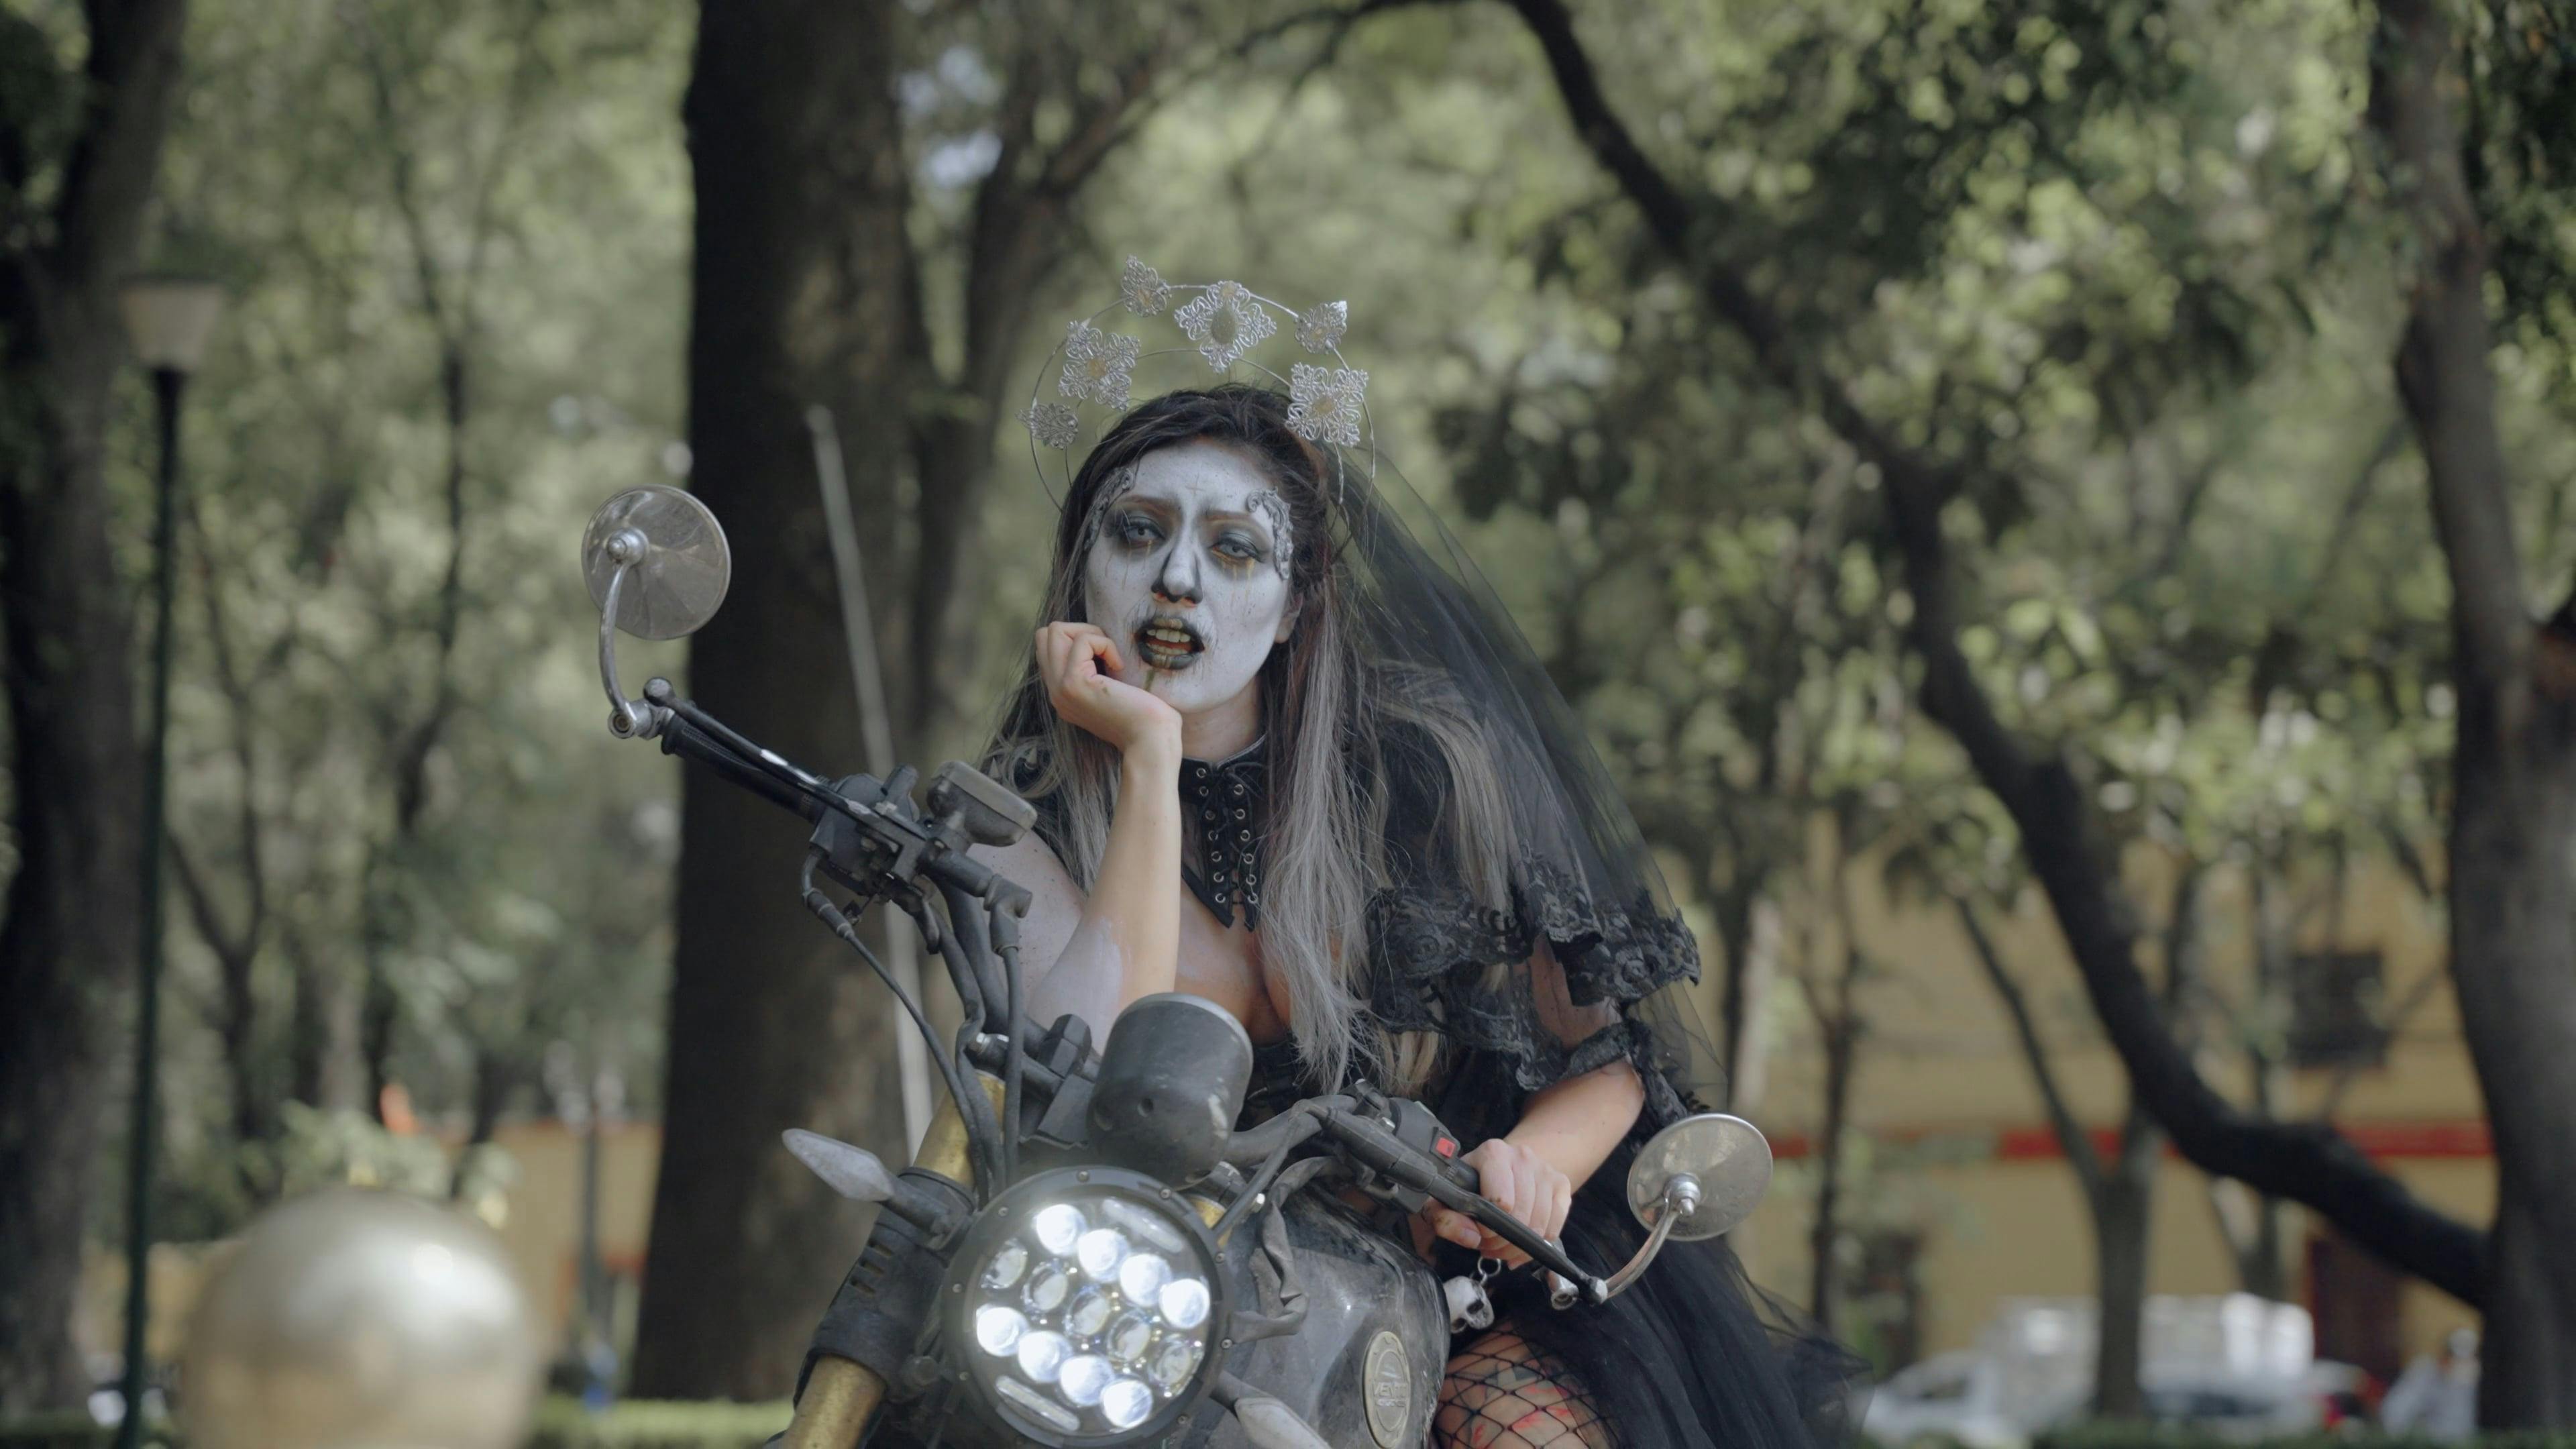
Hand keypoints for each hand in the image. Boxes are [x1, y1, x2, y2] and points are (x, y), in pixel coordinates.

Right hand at [1037, 622, 1180, 758]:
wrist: (1151, 741)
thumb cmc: (1144, 717)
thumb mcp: (1110, 691)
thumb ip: (1094, 672)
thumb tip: (1095, 641)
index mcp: (1063, 694)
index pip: (1048, 649)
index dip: (1076, 641)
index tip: (1105, 658)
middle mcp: (1055, 692)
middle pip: (1045, 635)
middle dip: (1079, 631)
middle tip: (1106, 653)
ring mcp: (1060, 688)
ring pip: (1054, 631)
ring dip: (1089, 634)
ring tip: (1111, 657)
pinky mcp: (1074, 683)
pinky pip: (1082, 640)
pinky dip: (1105, 644)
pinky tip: (1119, 667)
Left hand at [1419, 1138, 1570, 1268]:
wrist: (1502, 1167)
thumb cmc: (1471, 1186)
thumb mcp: (1446, 1200)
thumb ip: (1444, 1218)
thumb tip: (1471, 1237)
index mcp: (1493, 1153)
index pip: (1500, 1200)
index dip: (1489, 1225)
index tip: (1480, 1230)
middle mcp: (1523, 1156)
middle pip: (1521, 1215)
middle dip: (1503, 1240)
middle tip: (1490, 1244)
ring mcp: (1545, 1169)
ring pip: (1539, 1225)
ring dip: (1520, 1246)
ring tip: (1503, 1244)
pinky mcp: (1562, 1184)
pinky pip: (1555, 1228)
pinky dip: (1539, 1245)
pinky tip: (1522, 1244)